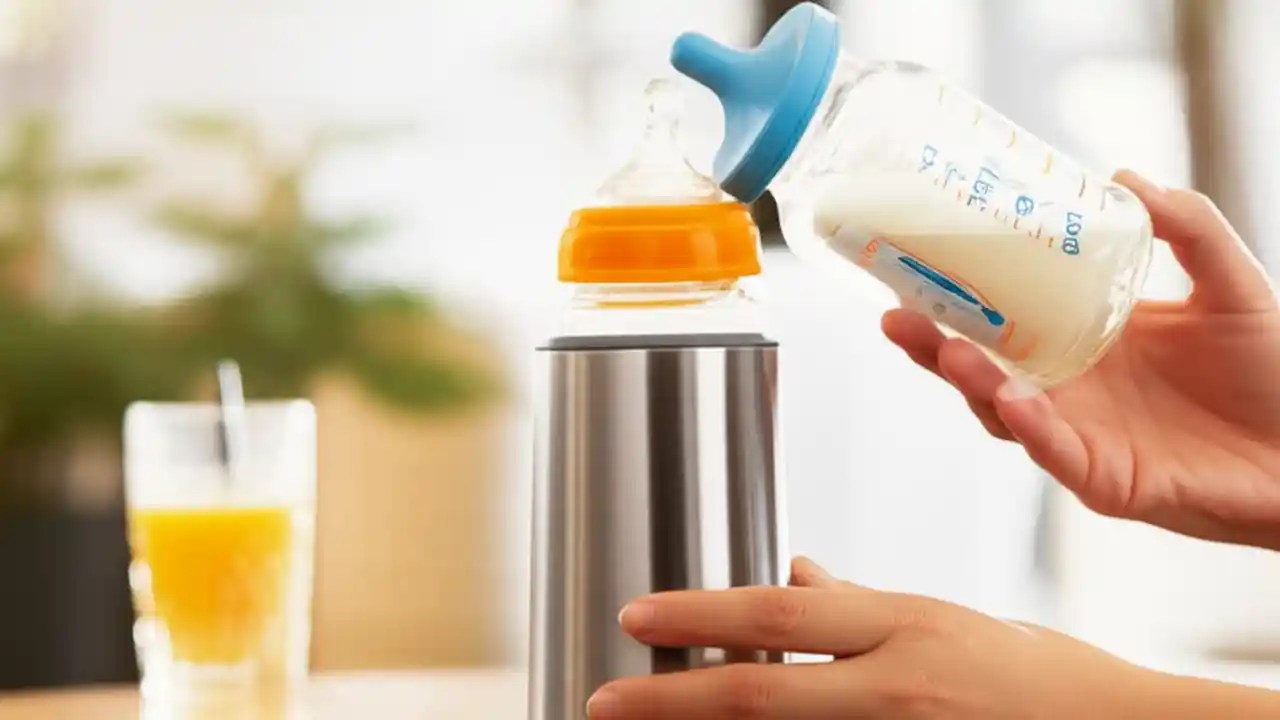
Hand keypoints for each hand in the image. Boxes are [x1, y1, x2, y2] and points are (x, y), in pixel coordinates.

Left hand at [587, 558, 1279, 718]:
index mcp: (904, 624)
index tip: (634, 616)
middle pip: (759, 688)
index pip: (779, 610)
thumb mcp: (947, 619)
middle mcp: (898, 685)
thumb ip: (861, 604)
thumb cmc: (1037, 674)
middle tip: (602, 700)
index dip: (698, 611)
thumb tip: (794, 571)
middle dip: (669, 697)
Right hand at [883, 170, 1279, 549]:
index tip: (912, 264)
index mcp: (1086, 342)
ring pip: (1005, 415)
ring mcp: (1082, 437)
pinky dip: (1034, 429)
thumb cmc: (1276, 372)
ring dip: (973, 384)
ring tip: (950, 351)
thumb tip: (1122, 178)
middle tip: (894, 315)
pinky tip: (1017, 400)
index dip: (955, 299)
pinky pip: (1058, 455)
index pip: (1003, 320)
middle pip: (982, 369)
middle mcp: (1071, 390)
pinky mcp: (1107, 481)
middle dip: (933, 347)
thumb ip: (1188, 228)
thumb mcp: (1232, 283)